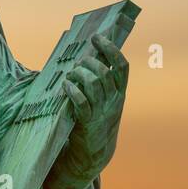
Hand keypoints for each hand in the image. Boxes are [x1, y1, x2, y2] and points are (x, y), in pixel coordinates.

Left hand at [46, 33, 128, 188]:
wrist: (96, 151)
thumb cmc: (98, 118)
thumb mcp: (107, 100)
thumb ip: (102, 81)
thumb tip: (90, 54)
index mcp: (120, 92)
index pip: (122, 66)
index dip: (110, 49)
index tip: (97, 37)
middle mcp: (114, 101)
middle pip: (104, 73)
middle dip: (89, 63)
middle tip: (78, 63)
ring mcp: (102, 112)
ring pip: (93, 85)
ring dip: (79, 74)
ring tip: (71, 74)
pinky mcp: (88, 122)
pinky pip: (81, 102)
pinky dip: (72, 90)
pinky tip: (65, 85)